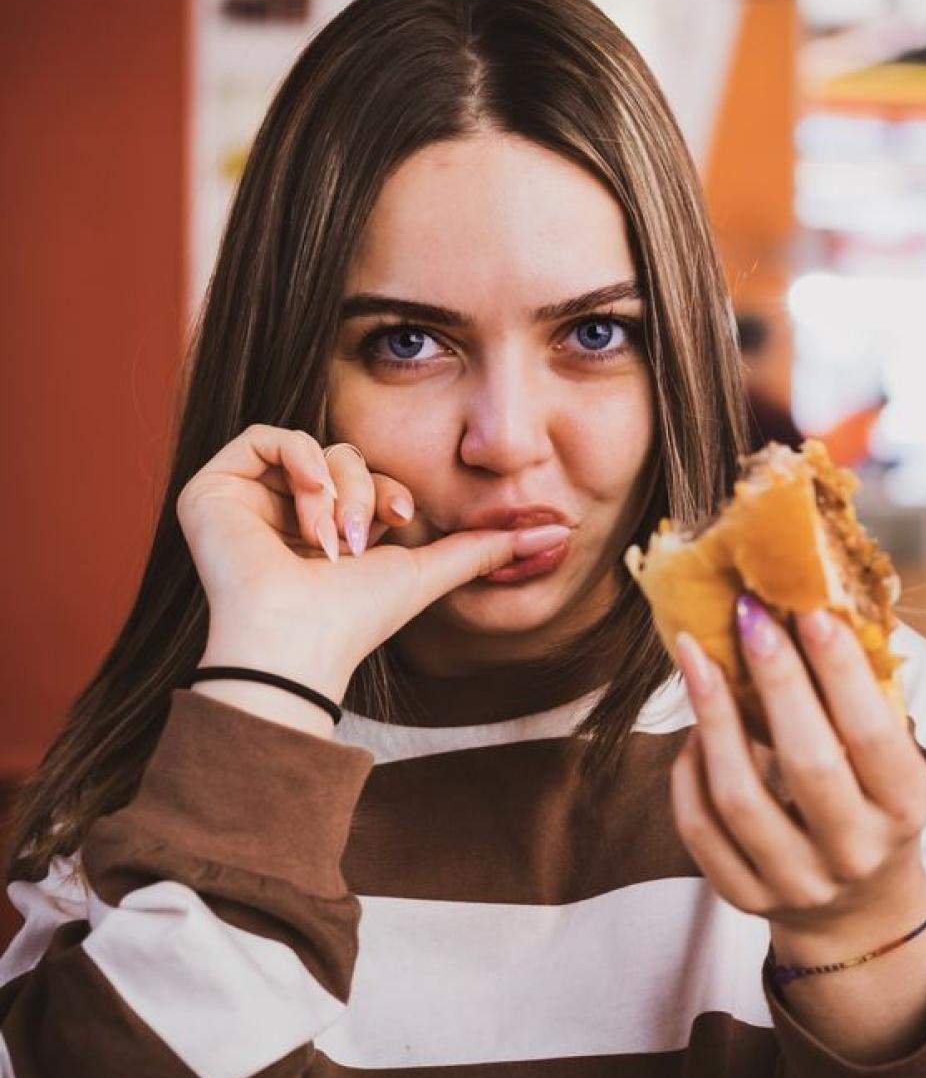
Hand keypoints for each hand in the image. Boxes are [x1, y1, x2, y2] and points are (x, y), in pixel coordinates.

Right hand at [177, 424, 570, 698]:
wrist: (300, 642)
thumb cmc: (355, 619)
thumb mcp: (427, 570)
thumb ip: (483, 549)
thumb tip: (558, 532)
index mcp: (326, 527)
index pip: (366, 473)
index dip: (389, 488)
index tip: (402, 521)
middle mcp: (282, 511)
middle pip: (339, 455)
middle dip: (363, 489)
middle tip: (361, 538)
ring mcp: (245, 500)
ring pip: (307, 445)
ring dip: (333, 487)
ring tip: (329, 539)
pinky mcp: (213, 489)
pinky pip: (265, 435)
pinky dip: (298, 460)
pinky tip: (309, 504)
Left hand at [670, 593, 925, 946]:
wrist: (858, 908)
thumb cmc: (870, 807)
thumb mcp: (888, 767)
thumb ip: (857, 706)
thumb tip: (804, 609)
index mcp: (902, 810)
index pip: (871, 736)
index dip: (840, 671)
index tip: (809, 610)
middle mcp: (853, 852)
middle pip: (807, 763)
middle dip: (774, 679)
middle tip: (748, 613)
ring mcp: (795, 882)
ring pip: (738, 798)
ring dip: (713, 717)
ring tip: (698, 659)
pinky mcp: (743, 897)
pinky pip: (699, 829)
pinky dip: (688, 771)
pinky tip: (693, 728)